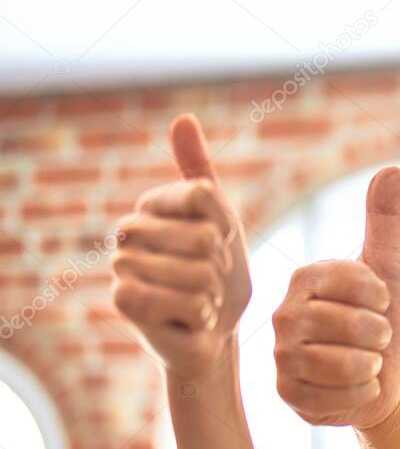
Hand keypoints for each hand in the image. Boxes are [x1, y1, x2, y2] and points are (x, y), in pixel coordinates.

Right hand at [112, 114, 250, 379]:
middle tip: (210, 280)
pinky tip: (192, 318)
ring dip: (213, 293)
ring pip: (197, 273)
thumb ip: (200, 172)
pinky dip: (201, 314)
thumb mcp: (221, 219)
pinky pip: (184, 301)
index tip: (221, 244)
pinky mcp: (124, 301)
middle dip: (221, 266)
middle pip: (204, 239)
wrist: (213, 330)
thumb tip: (181, 118)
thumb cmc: (219, 274)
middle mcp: (130, 230)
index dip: (227, 228)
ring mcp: (123, 266)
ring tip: (201, 299)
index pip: (203, 197)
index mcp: (153, 203)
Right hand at [273, 168, 399, 428]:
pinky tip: (359, 387)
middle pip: (350, 326)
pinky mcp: (287, 394)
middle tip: (377, 337)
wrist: (383, 374)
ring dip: (372, 366)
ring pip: (343, 363)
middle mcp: (283, 313)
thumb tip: (393, 169)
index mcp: (305, 278)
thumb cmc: (385, 318)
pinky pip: (336, 398)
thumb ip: (387, 222)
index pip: (354, 281)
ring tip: (369, 361)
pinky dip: (362, 394)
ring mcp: (282, 356)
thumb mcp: (391, 269)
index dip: (382, 297)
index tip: (381, 302)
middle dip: (380, 335)